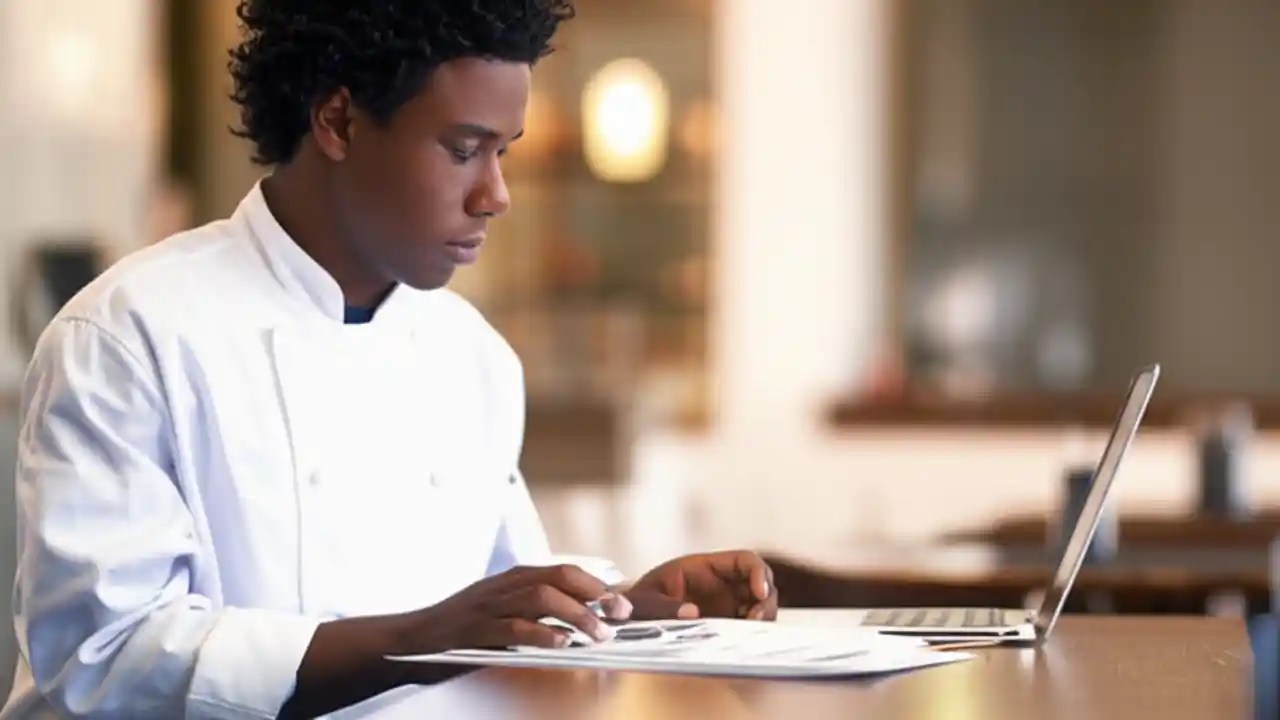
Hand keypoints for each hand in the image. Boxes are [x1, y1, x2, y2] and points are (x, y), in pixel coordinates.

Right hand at [398, 564, 621, 652]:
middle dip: (595, 593)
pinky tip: (561, 643)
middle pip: (559, 576)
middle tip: (619, 614)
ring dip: (576, 614)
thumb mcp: (503, 608)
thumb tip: (580, 619)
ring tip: (598, 633)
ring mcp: (491, 605)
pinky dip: (542, 634)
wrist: (414, 637)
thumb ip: (536, 610)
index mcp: (514, 578)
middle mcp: (506, 585)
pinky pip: (515, 627)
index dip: (597, 584)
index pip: (564, 570)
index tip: (621, 602)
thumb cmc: (464, 626)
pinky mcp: (477, 628)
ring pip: (542, 598)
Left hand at [619, 551, 777, 621]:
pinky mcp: (726, 625)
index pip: (744, 560)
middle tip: (755, 619)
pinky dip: (754, 632)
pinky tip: (744, 642)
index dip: (757, 571)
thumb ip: (663, 606)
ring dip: (763, 616)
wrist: (629, 622)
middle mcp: (721, 584)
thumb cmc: (636, 604)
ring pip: (760, 604)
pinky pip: (750, 625)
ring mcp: (726, 605)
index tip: (760, 592)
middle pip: (761, 582)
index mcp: (704, 567)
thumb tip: (692, 613)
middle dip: (766, 599)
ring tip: (749, 631)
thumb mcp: (643, 601)